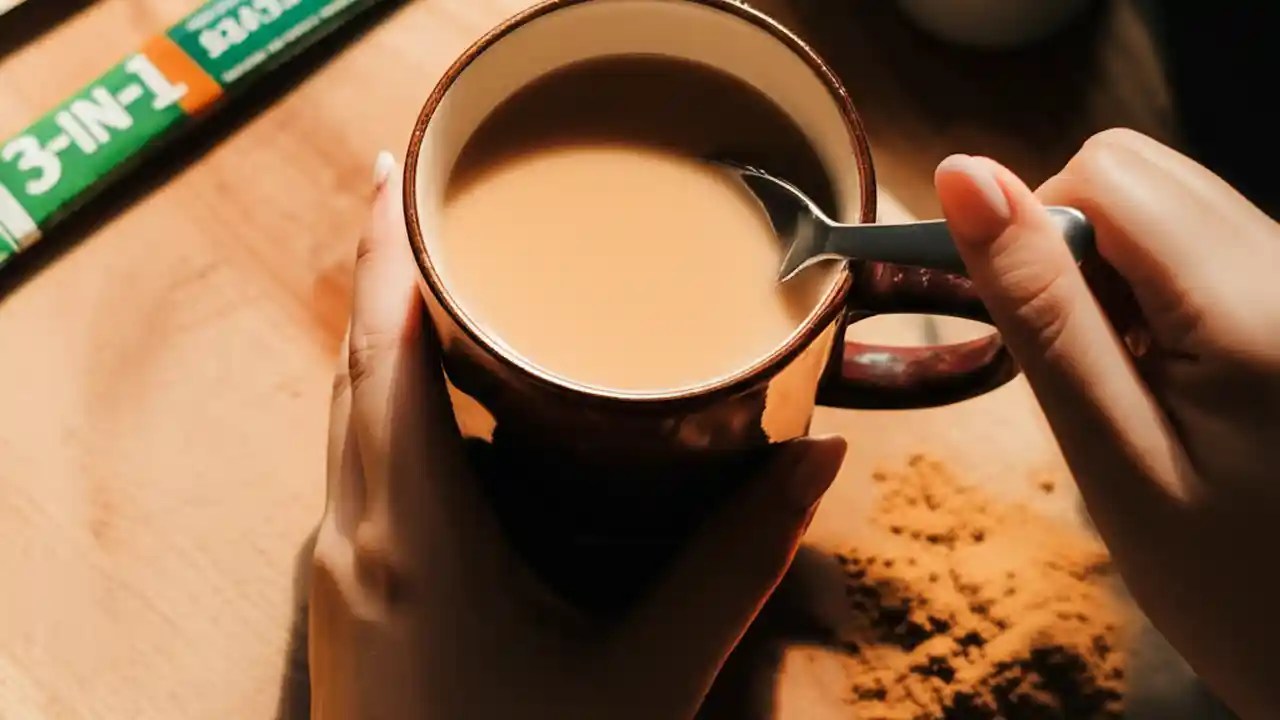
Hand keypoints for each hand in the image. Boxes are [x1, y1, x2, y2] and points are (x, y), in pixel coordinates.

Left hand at [307, 152, 847, 719]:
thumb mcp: (647, 679)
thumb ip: (733, 567)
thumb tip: (816, 464)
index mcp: (413, 536)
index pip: (381, 355)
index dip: (383, 256)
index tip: (404, 173)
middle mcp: (353, 536)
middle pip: (353, 368)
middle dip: (381, 274)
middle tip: (431, 195)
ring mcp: (339, 570)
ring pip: (346, 416)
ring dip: (381, 337)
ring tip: (439, 274)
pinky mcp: (350, 597)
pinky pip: (355, 463)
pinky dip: (384, 400)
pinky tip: (436, 400)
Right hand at [935, 129, 1279, 718]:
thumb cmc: (1228, 583)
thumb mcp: (1111, 454)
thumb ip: (1039, 310)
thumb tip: (964, 177)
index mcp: (1253, 304)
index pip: (1108, 173)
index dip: (1034, 227)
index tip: (1018, 322)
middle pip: (1141, 174)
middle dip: (1073, 248)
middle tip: (1080, 365)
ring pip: (1169, 206)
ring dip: (1114, 276)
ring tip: (1128, 382)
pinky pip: (1206, 248)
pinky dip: (1158, 296)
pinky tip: (1170, 380)